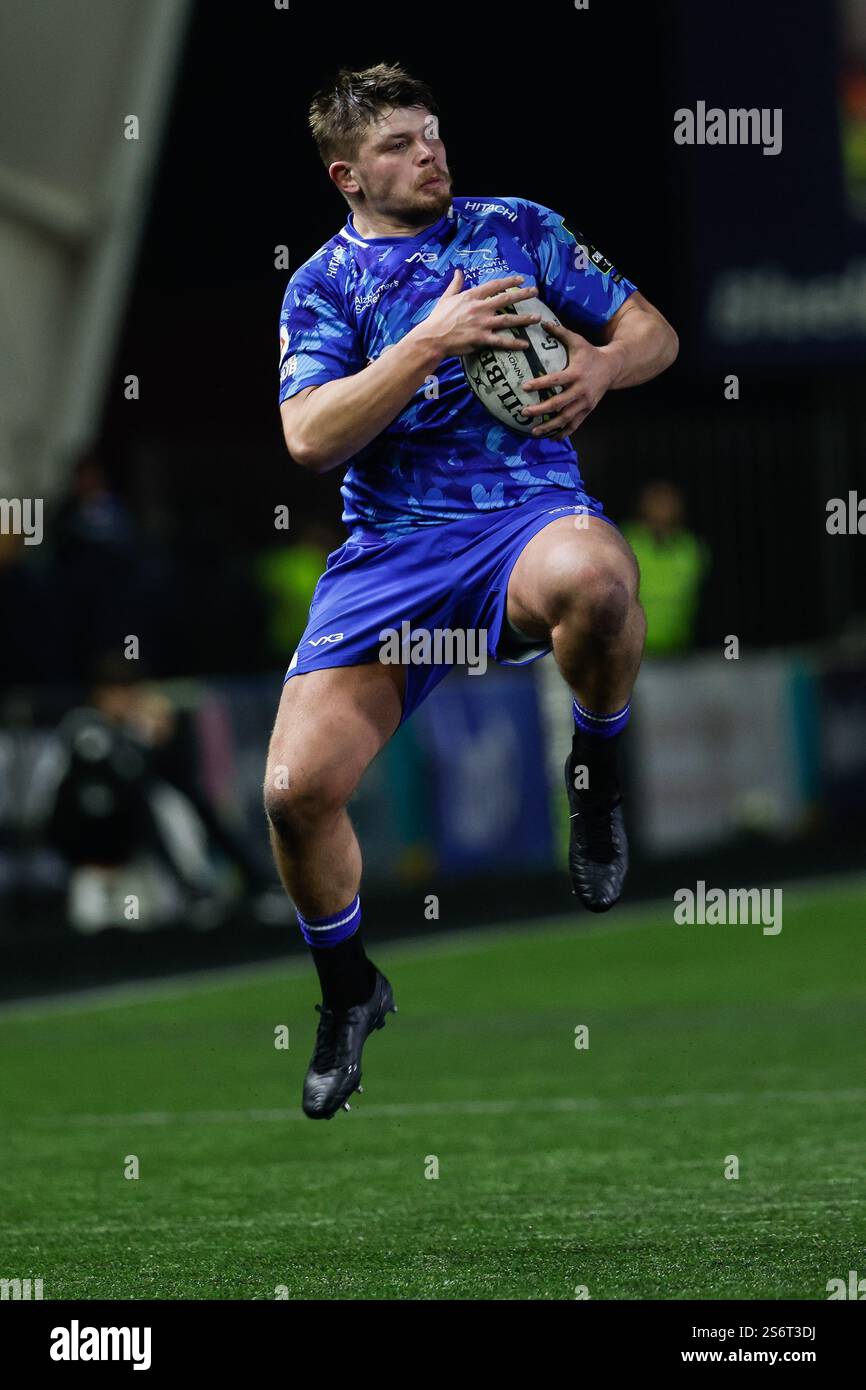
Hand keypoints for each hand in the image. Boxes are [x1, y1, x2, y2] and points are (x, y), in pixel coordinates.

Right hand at [417, 269, 542, 358]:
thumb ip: (455, 284)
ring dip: (524, 319)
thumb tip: (458, 271)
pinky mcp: (481, 338)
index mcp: (472, 296)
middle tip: (536, 292)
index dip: (509, 281)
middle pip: (506, 299)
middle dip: (523, 295)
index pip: (494, 286)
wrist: (432, 337)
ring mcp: (481, 323)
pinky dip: (514, 343)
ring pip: (508, 319)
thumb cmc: (438, 318)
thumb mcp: (446, 297)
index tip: (521, 279)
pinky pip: (501, 341)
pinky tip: (525, 344)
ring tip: (537, 318)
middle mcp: (480, 307)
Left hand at [520, 321, 620, 439]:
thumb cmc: (590, 353)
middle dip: (540, 410)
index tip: (525, 387)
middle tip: (524, 412)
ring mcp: (585, 402)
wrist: (613, 367)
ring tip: (533, 431)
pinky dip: (563, 432)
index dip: (540, 384)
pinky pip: (575, 424)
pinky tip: (551, 438)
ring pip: (565, 418)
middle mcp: (581, 390)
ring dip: (549, 426)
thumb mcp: (577, 341)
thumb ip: (560, 332)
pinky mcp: (588, 410)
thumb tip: (542, 322)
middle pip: (558, 403)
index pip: (556, 380)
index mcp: (576, 373)